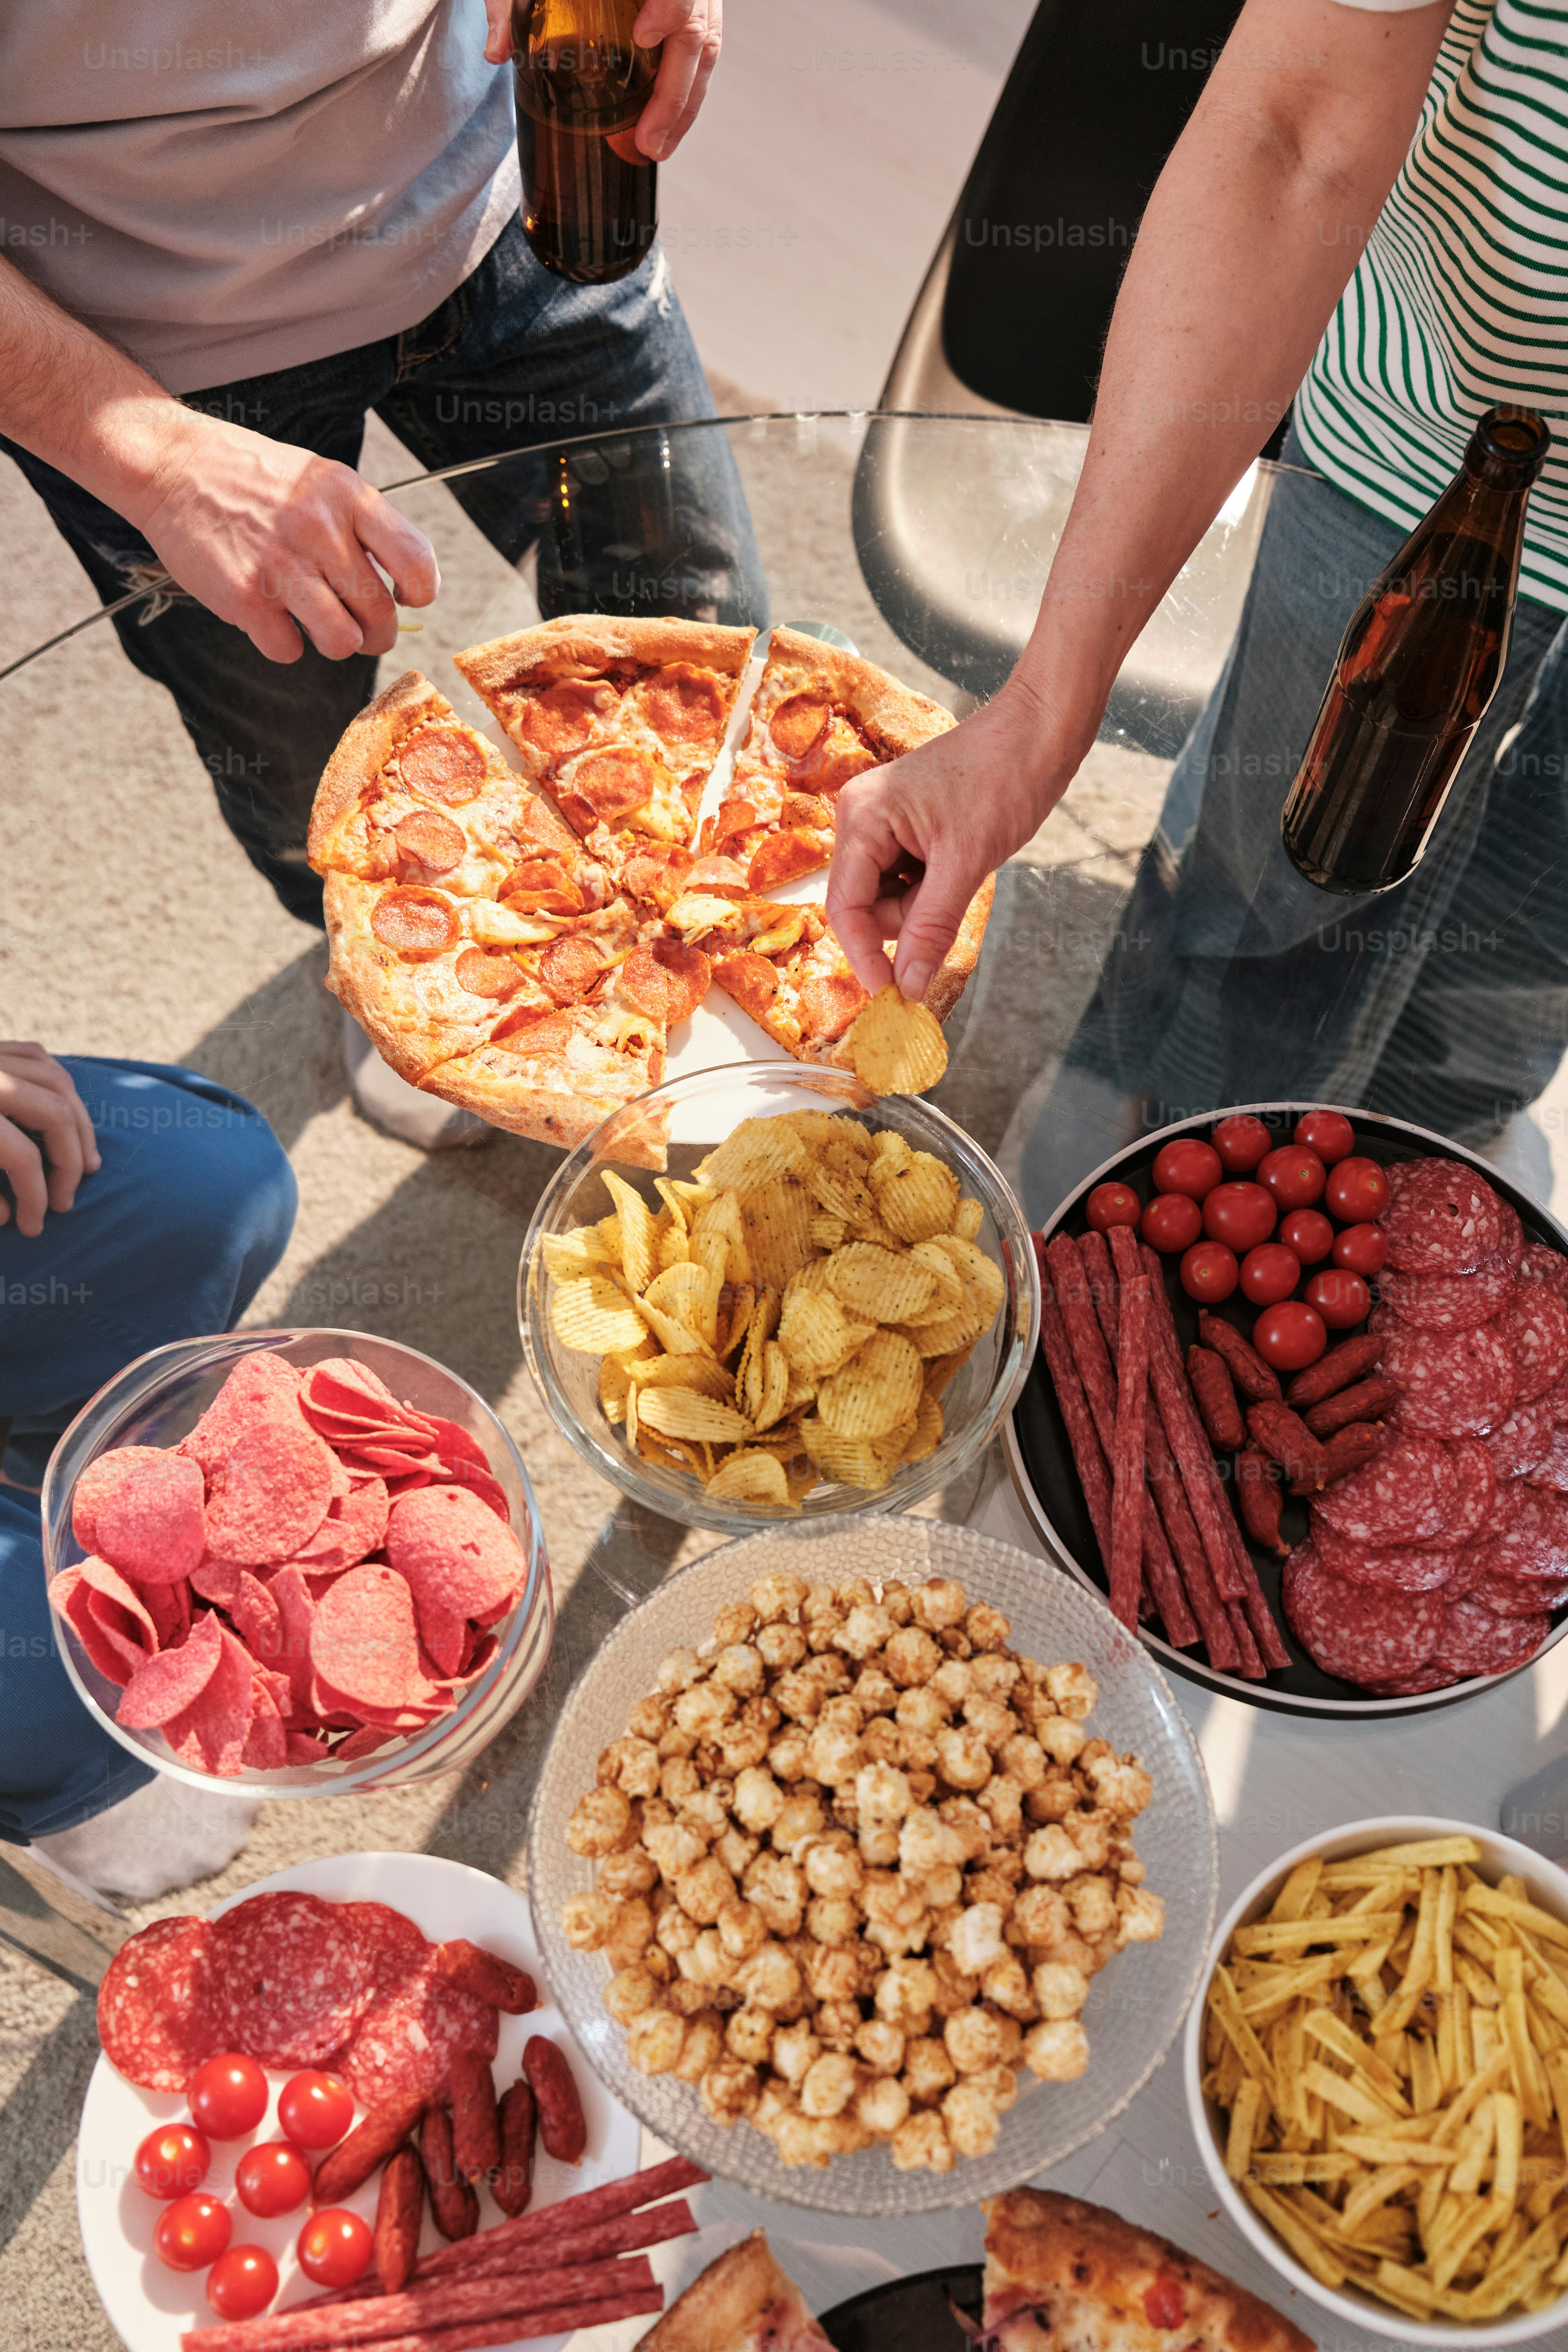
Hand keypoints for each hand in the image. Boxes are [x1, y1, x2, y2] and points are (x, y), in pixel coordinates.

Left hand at [0, 1043, 100, 1237]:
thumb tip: (8, 1214)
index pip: (23, 1159)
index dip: (36, 1198)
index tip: (33, 1226)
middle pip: (56, 1114)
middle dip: (71, 1160)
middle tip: (67, 1196)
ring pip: (58, 1080)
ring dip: (78, 1123)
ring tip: (83, 1160)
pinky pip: (39, 1057)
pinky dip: (59, 1085)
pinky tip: (63, 1112)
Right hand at [125, 409, 439, 664]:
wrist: (173, 466)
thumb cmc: (254, 479)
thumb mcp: (321, 480)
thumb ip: (362, 526)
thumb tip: (402, 586)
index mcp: (347, 496)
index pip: (415, 561)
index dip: (419, 592)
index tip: (405, 597)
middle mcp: (319, 529)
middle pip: (380, 615)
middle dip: (378, 634)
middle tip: (363, 629)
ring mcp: (280, 565)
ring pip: (342, 642)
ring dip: (337, 644)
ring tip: (319, 625)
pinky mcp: (244, 596)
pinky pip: (287, 650)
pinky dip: (283, 643)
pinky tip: (271, 617)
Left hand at [485, 0, 721, 160]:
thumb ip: (510, 3)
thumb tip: (495, 52)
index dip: (669, 8)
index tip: (643, 34)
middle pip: (696, 31)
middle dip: (674, 95)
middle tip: (649, 142)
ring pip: (705, 48)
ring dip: (683, 106)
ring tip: (658, 147)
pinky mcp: (696, 10)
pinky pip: (702, 52)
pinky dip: (686, 92)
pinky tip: (667, 125)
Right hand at [827, 685, 1067, 1001]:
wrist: (1040, 732)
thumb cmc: (1004, 778)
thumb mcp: (967, 863)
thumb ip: (931, 927)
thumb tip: (909, 987)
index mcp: (862, 817)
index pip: (845, 907)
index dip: (866, 956)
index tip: (893, 996)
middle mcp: (861, 817)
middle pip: (865, 905)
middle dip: (908, 917)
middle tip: (953, 890)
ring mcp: (882, 821)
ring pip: (888, 897)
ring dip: (923, 902)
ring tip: (962, 864)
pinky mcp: (904, 826)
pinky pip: (905, 879)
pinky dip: (932, 886)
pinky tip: (959, 859)